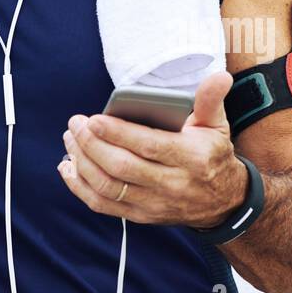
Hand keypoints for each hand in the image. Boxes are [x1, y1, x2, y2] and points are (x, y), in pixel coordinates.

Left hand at [57, 70, 248, 227]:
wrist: (222, 202)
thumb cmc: (212, 155)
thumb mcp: (217, 126)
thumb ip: (211, 100)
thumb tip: (219, 76)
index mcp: (191, 158)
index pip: (149, 145)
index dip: (118, 133)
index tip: (94, 119)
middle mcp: (172, 184)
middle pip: (122, 167)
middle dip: (92, 145)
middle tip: (75, 124)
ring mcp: (154, 203)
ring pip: (108, 187)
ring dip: (82, 163)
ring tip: (71, 139)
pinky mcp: (141, 216)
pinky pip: (103, 205)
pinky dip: (80, 188)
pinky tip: (69, 167)